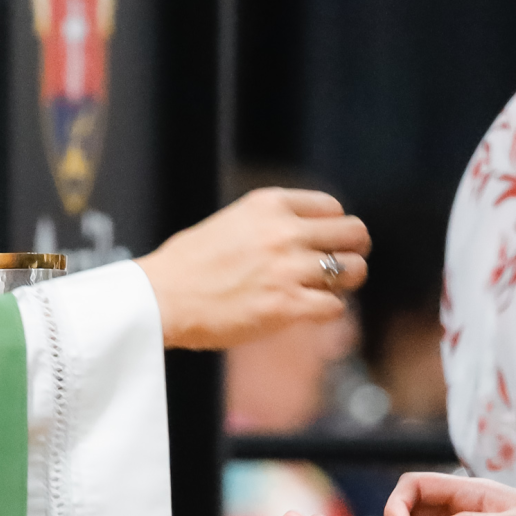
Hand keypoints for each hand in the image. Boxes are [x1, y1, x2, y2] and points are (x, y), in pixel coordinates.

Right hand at [138, 187, 369, 348]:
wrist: (161, 297)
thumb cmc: (189, 264)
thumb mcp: (232, 222)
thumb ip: (271, 224)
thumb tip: (305, 236)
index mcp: (269, 205)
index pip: (332, 206)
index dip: (334, 226)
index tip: (326, 240)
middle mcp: (284, 232)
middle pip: (354, 233)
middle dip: (353, 249)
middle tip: (343, 264)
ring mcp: (287, 270)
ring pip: (353, 270)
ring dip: (346, 282)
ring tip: (330, 289)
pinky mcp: (286, 307)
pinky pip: (335, 307)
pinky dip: (327, 311)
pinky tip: (310, 311)